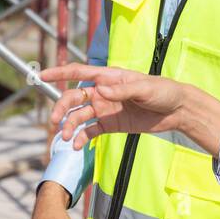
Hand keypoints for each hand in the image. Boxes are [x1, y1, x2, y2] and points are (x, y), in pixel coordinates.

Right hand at [39, 63, 219, 154]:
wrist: (178, 111)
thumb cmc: (163, 91)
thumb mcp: (145, 88)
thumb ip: (121, 90)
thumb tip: (99, 89)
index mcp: (109, 77)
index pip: (80, 72)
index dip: (60, 73)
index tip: (41, 76)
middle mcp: (103, 92)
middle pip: (75, 97)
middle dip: (62, 108)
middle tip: (55, 122)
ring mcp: (106, 109)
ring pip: (79, 116)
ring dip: (70, 126)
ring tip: (66, 138)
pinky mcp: (111, 124)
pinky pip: (90, 131)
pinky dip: (81, 138)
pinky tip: (76, 146)